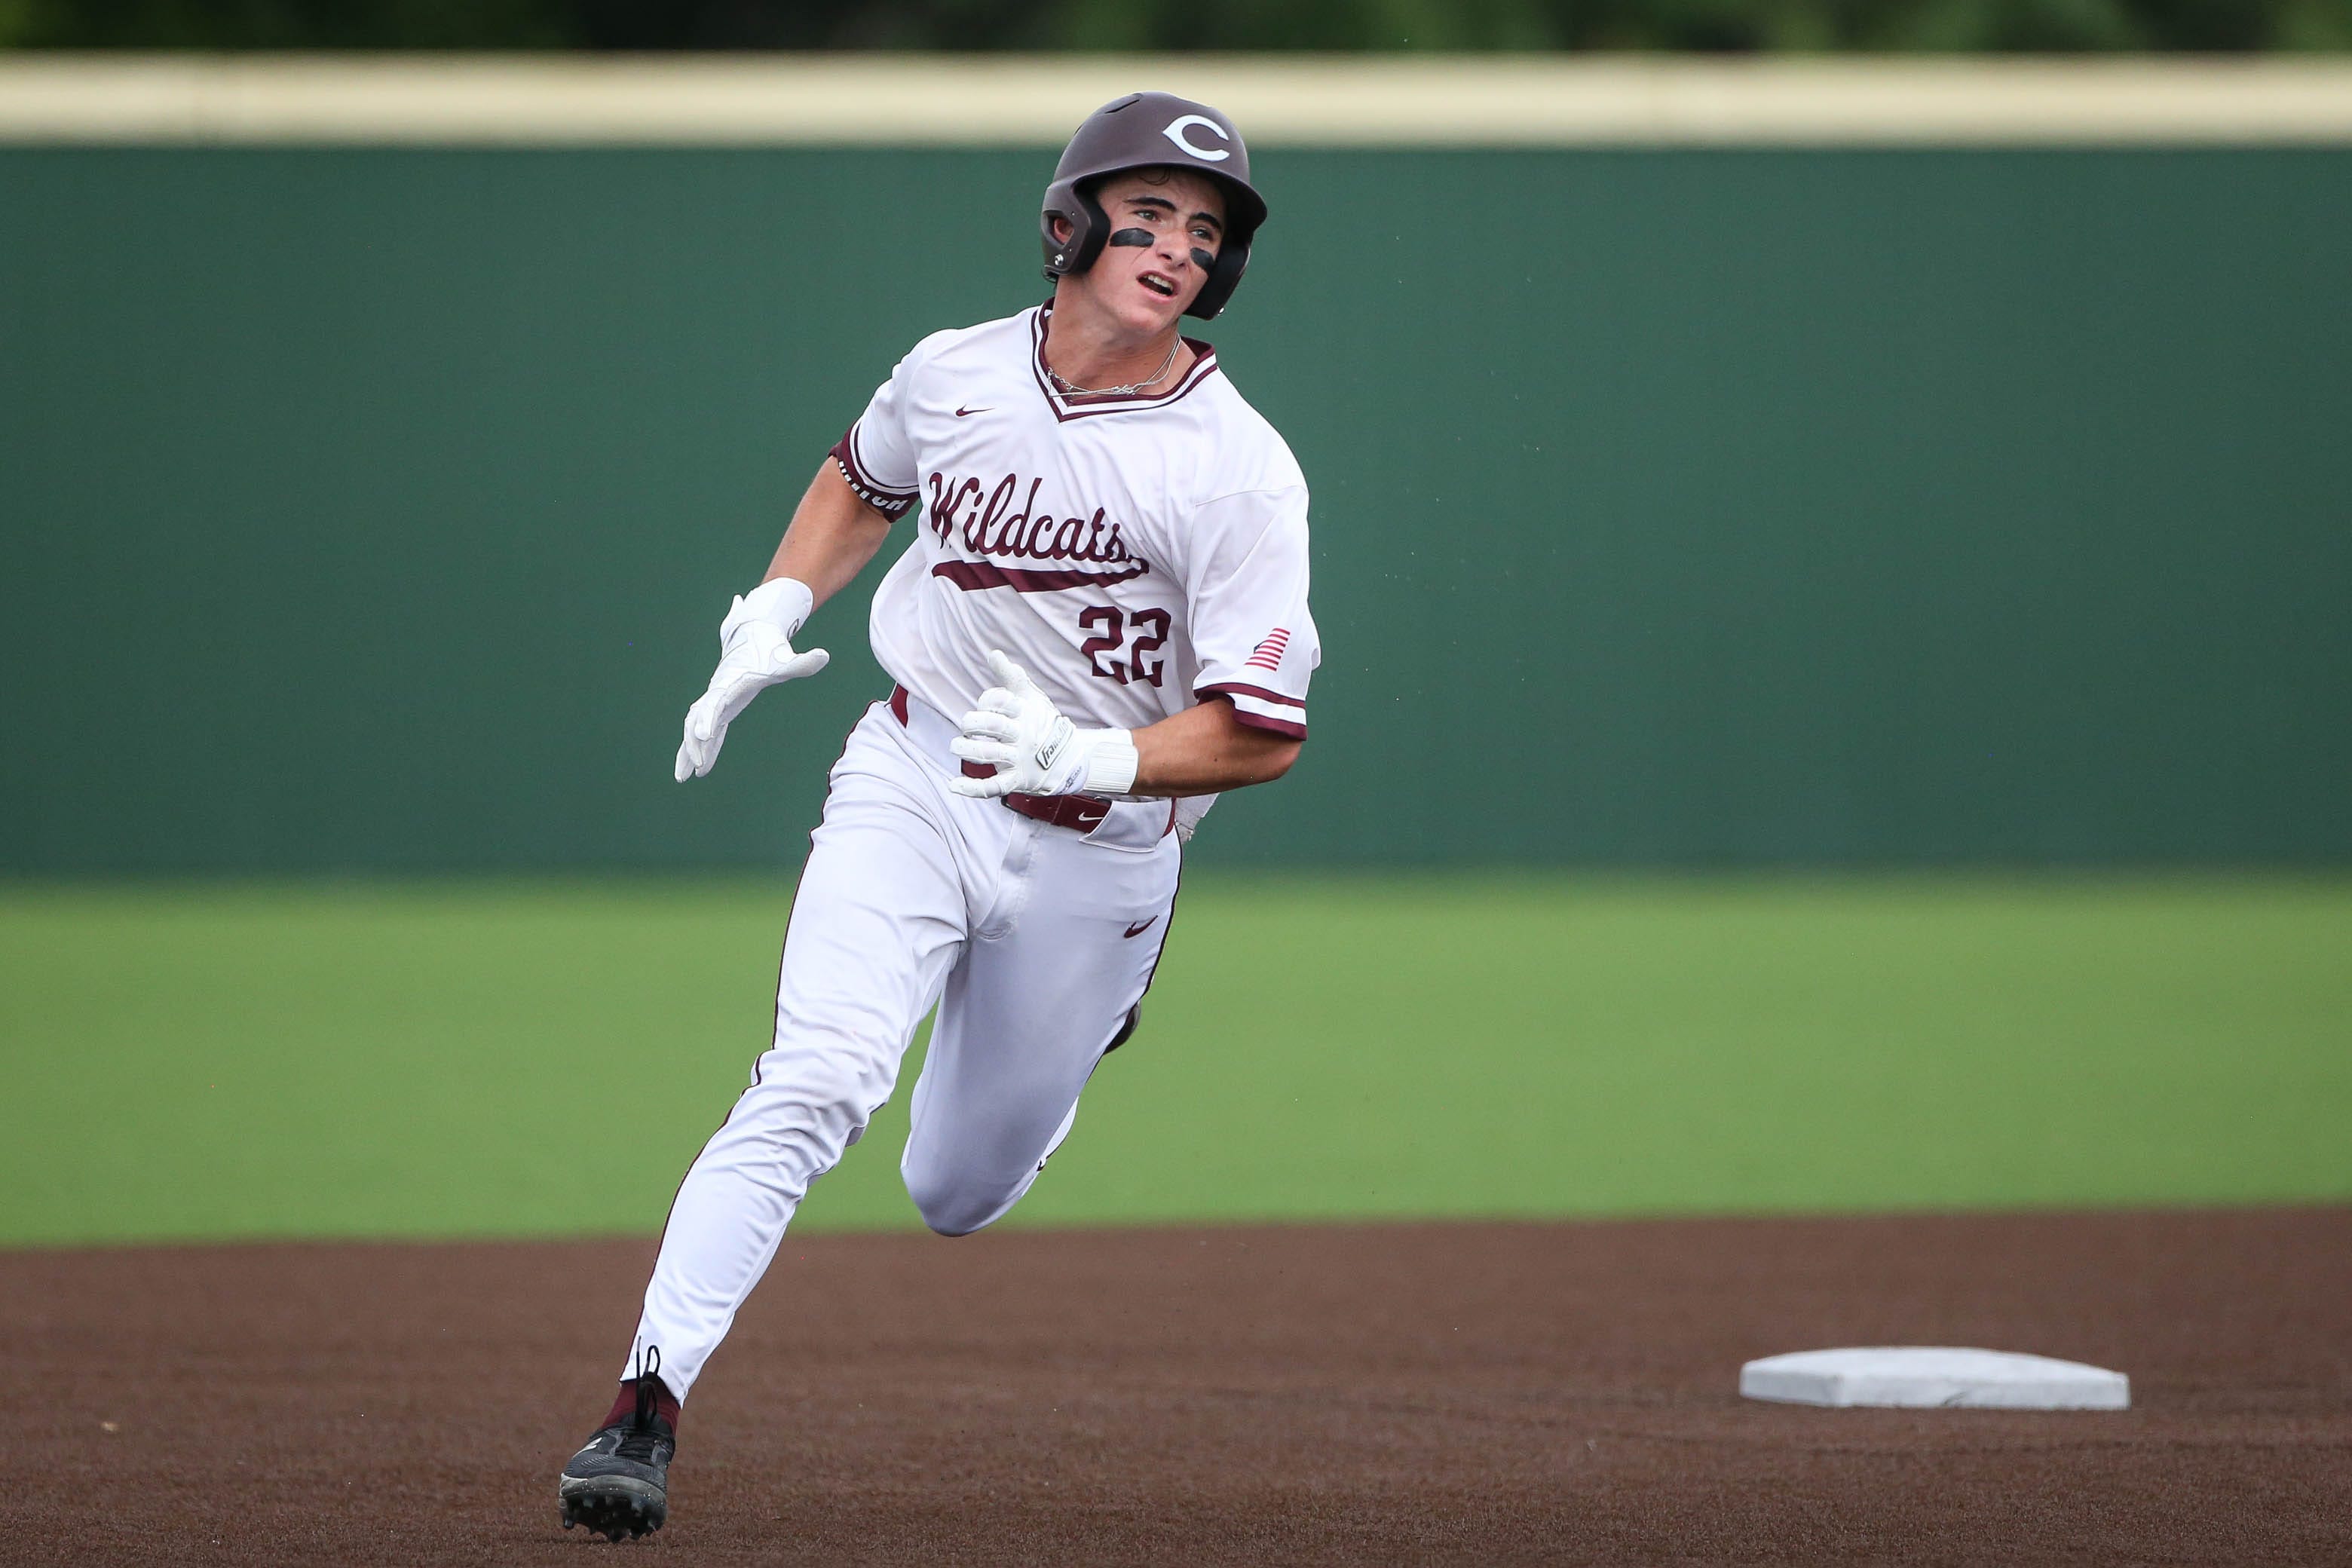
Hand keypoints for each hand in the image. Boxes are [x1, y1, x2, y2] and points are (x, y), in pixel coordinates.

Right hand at [675, 578, 827, 781]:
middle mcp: (717, 692)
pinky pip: (706, 732)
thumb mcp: (786, 660)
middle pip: (697, 718)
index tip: (703, 734)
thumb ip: (802, 662)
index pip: (714, 701)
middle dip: (693, 742)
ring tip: (684, 777)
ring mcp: (716, 701)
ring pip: (695, 727)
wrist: (753, 638)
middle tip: (696, 766)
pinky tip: (701, 770)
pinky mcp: (719, 708)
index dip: (707, 717)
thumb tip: (824, 655)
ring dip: (689, 751)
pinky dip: (702, 749)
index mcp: (730, 682)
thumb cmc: (770, 652)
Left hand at [950, 650, 1137, 798]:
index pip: (1001, 701)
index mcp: (1024, 712)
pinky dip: (972, 788)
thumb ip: (1010, 676)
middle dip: (974, 723)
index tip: (984, 705)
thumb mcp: (1030, 697)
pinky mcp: (1017, 780)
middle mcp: (1022, 735)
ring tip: (956, 746)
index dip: (988, 700)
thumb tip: (993, 653)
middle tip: (965, 724)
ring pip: (991, 755)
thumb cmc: (1041, 722)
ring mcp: (1019, 759)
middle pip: (995, 726)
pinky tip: (954, 785)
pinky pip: (993, 787)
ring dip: (968, 751)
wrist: (1068, 758)